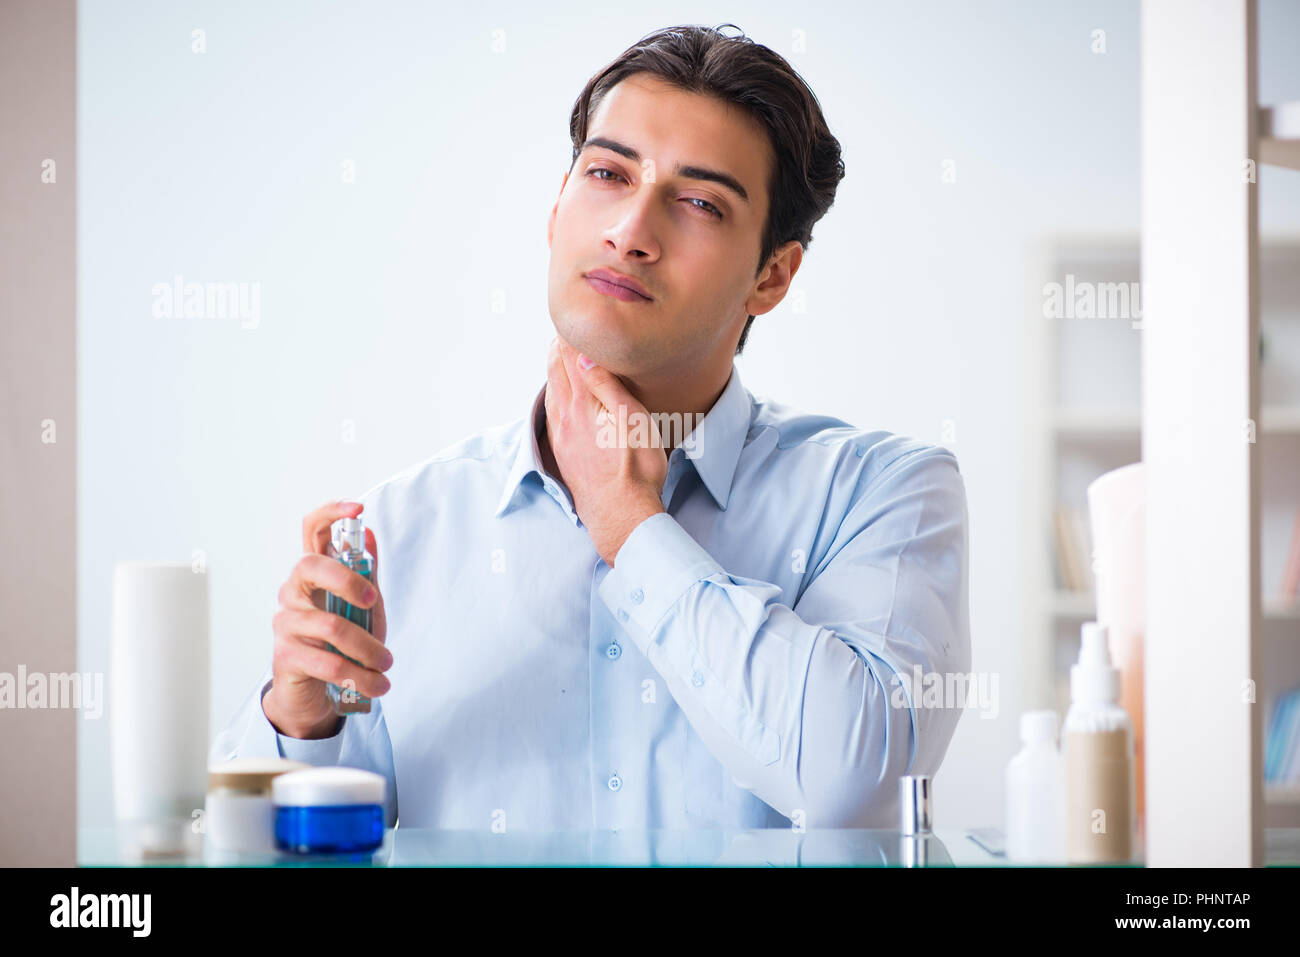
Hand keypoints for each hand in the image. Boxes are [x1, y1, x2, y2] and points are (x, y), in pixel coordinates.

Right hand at [262, 500, 392, 737]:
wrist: (314, 694)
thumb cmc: (340, 645)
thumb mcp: (361, 608)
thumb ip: (365, 575)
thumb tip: (368, 533)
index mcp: (313, 574)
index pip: (311, 530)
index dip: (331, 513)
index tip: (358, 507)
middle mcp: (293, 592)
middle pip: (310, 566)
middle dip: (347, 581)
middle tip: (372, 602)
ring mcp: (285, 623)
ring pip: (330, 625)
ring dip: (368, 648)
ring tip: (387, 665)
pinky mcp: (286, 656)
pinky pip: (327, 662)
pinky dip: (358, 676)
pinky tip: (375, 684)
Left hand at [545, 337, 667, 565]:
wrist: (621, 516)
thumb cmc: (636, 469)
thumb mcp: (632, 420)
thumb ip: (607, 385)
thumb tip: (584, 355)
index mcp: (583, 404)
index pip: (569, 359)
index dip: (570, 337)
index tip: (573, 320)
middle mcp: (565, 418)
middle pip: (554, 373)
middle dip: (558, 349)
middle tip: (563, 332)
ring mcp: (561, 437)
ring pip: (551, 393)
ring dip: (554, 372)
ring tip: (560, 357)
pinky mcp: (563, 455)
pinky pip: (552, 416)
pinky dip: (554, 396)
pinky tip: (559, 399)